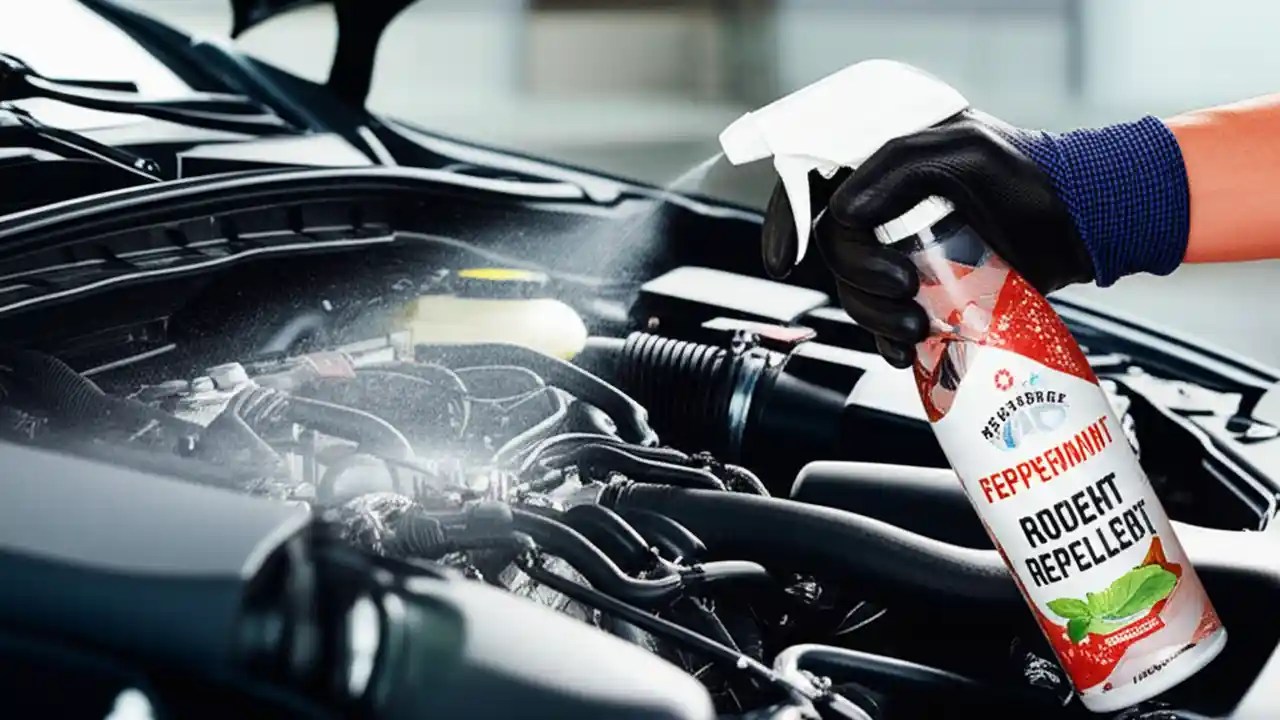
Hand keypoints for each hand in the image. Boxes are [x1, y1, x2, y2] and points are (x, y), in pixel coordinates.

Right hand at [761, 112, 1093, 367]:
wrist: (1082, 225)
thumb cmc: (1033, 177)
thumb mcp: (964, 152)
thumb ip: (897, 167)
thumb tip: (842, 211)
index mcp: (885, 163)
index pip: (812, 187)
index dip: (788, 222)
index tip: (784, 261)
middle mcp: (886, 205)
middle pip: (833, 250)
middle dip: (859, 280)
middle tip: (904, 288)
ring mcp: (903, 248)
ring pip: (854, 290)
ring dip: (875, 316)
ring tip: (919, 324)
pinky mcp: (924, 287)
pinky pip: (884, 319)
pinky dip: (888, 339)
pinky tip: (908, 347)